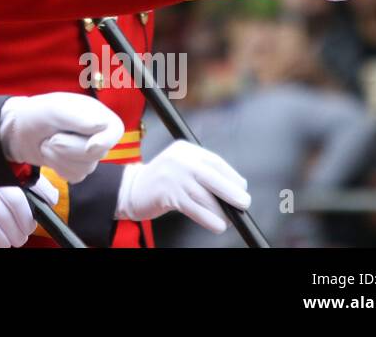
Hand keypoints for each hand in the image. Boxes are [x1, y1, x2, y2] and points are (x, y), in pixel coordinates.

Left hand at [0, 93, 123, 182]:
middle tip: (52, 136)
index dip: (103, 141)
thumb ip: (79, 117)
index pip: (115, 131)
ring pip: (85, 168)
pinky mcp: (79, 169)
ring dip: (59, 157)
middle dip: (67, 147)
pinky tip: (51, 155)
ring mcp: (90, 155)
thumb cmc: (39, 114)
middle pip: (96, 153)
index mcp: (99, 115)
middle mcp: (98, 135)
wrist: (20, 131)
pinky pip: (75, 176)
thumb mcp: (56, 109)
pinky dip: (58, 167)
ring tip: (48, 143)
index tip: (90, 146)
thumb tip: (102, 126)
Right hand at [0, 179, 55, 247]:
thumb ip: (14, 187)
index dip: (45, 194)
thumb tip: (45, 200)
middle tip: (25, 231)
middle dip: (26, 222)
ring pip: (7, 218)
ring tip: (14, 240)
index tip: (48, 204)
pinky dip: (1, 240)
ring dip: (14, 235)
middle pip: (20, 202)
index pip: (31, 178)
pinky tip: (1, 242)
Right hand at [115, 140, 250, 232]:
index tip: (242, 188)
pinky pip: (195, 209)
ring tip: (227, 220)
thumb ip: (203, 172)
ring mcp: (173, 176)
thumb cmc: (163, 180)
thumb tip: (235, 188)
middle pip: (213, 177)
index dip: (232, 177)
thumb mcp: (181, 166)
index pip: (215, 162)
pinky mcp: (167, 194)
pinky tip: (216, 225)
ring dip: (221, 212)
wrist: (132, 188)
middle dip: (232, 192)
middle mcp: (180, 159)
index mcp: (186, 150)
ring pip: (205, 197)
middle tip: (244, 203)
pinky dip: (209, 219)